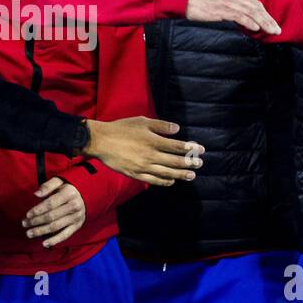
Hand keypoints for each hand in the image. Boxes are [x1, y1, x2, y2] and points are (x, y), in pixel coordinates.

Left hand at [23, 178, 86, 248]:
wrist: (86, 195)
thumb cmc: (67, 188)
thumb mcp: (59, 181)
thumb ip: (47, 186)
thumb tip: (36, 194)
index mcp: (69, 193)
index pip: (50, 203)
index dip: (38, 210)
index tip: (27, 214)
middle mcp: (74, 206)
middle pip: (51, 216)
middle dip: (36, 221)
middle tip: (24, 224)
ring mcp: (76, 217)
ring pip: (56, 226)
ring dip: (41, 231)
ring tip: (29, 233)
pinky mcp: (77, 226)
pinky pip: (65, 235)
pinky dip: (55, 240)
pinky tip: (44, 244)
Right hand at [84, 116, 203, 186]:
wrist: (100, 141)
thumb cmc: (121, 128)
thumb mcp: (142, 121)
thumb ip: (161, 126)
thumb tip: (177, 129)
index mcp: (153, 141)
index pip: (177, 146)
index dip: (190, 148)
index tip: (201, 150)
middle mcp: (150, 155)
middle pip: (175, 161)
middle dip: (189, 162)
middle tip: (200, 163)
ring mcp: (143, 167)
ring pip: (167, 173)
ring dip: (181, 174)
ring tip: (192, 175)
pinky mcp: (135, 174)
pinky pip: (153, 180)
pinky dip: (164, 181)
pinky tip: (172, 181)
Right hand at [185, 0, 279, 34]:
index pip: (254, 3)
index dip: (265, 13)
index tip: (272, 23)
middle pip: (256, 8)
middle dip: (268, 19)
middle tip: (277, 30)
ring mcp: (227, 2)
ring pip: (250, 12)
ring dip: (263, 22)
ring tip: (271, 31)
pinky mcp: (221, 9)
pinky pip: (238, 16)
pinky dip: (249, 22)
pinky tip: (256, 28)